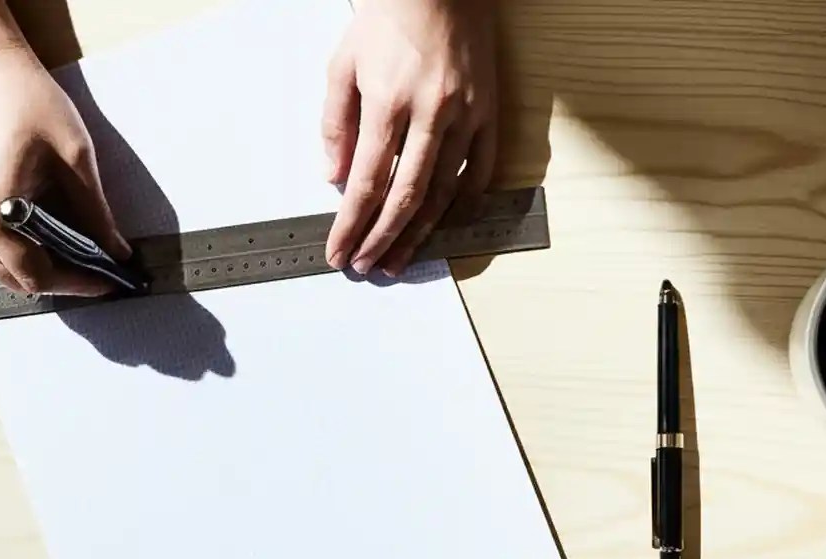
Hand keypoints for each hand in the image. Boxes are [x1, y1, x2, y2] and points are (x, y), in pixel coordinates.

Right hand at [0, 48, 131, 295]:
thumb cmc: (30, 106)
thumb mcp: (76, 160)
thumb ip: (96, 214)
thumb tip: (117, 252)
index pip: (40, 274)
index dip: (79, 283)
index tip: (111, 281)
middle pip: (19, 280)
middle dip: (62, 280)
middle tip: (99, 270)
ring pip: (3, 269)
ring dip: (41, 268)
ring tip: (80, 255)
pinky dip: (22, 253)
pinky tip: (52, 237)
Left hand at [322, 0, 497, 277]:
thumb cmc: (388, 17)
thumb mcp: (343, 64)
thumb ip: (336, 124)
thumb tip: (336, 177)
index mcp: (388, 102)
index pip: (367, 182)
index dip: (351, 225)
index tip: (338, 253)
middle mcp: (431, 114)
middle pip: (406, 197)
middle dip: (382, 240)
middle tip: (366, 267)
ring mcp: (466, 115)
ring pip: (445, 191)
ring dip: (420, 233)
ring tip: (400, 259)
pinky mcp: (490, 111)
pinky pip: (482, 169)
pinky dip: (465, 202)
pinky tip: (447, 224)